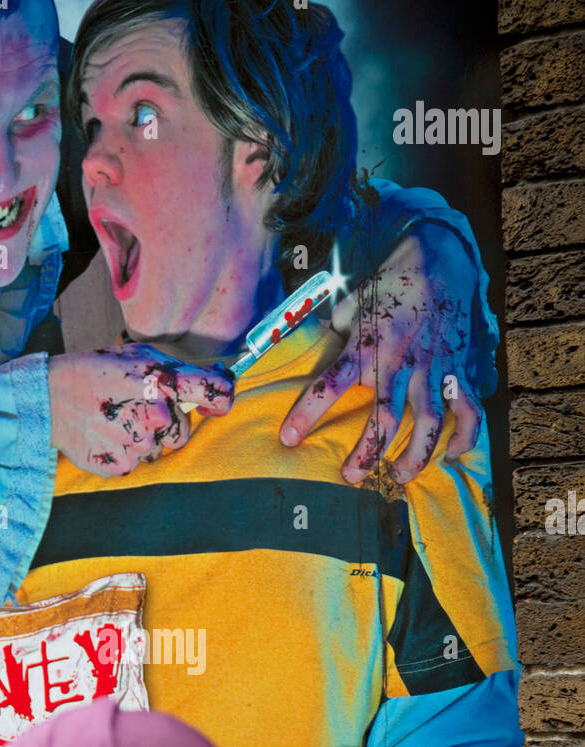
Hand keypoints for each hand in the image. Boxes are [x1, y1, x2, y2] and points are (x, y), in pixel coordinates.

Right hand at [49, 345, 233, 477]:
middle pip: (182, 433)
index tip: (215, 404)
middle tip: (136, 409)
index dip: (221, 399)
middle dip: (166, 424)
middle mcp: (153, 414)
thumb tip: (218, 381)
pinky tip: (105, 435)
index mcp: (159, 380)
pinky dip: (123, 453)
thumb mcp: (136, 357)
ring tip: (115, 421)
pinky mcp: (119, 465)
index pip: (216, 393)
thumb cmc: (96, 373)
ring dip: (142, 440)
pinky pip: (134, 464)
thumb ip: (176, 371)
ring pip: (156, 451)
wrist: (48, 398)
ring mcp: (136, 443)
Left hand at [281, 228, 482, 484]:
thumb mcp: (352, 302)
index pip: (330, 383)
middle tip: (350, 477)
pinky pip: (468, 410)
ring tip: (398, 477)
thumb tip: (306, 349)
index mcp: (367, 346)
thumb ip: (333, 334)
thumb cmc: (389, 284)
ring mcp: (434, 369)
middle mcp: (400, 362)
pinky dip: (464, 437)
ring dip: (414, 457)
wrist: (441, 257)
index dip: (307, 413)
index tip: (289, 439)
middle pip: (383, 420)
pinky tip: (451, 457)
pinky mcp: (460, 369)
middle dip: (366, 454)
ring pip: (428, 423)